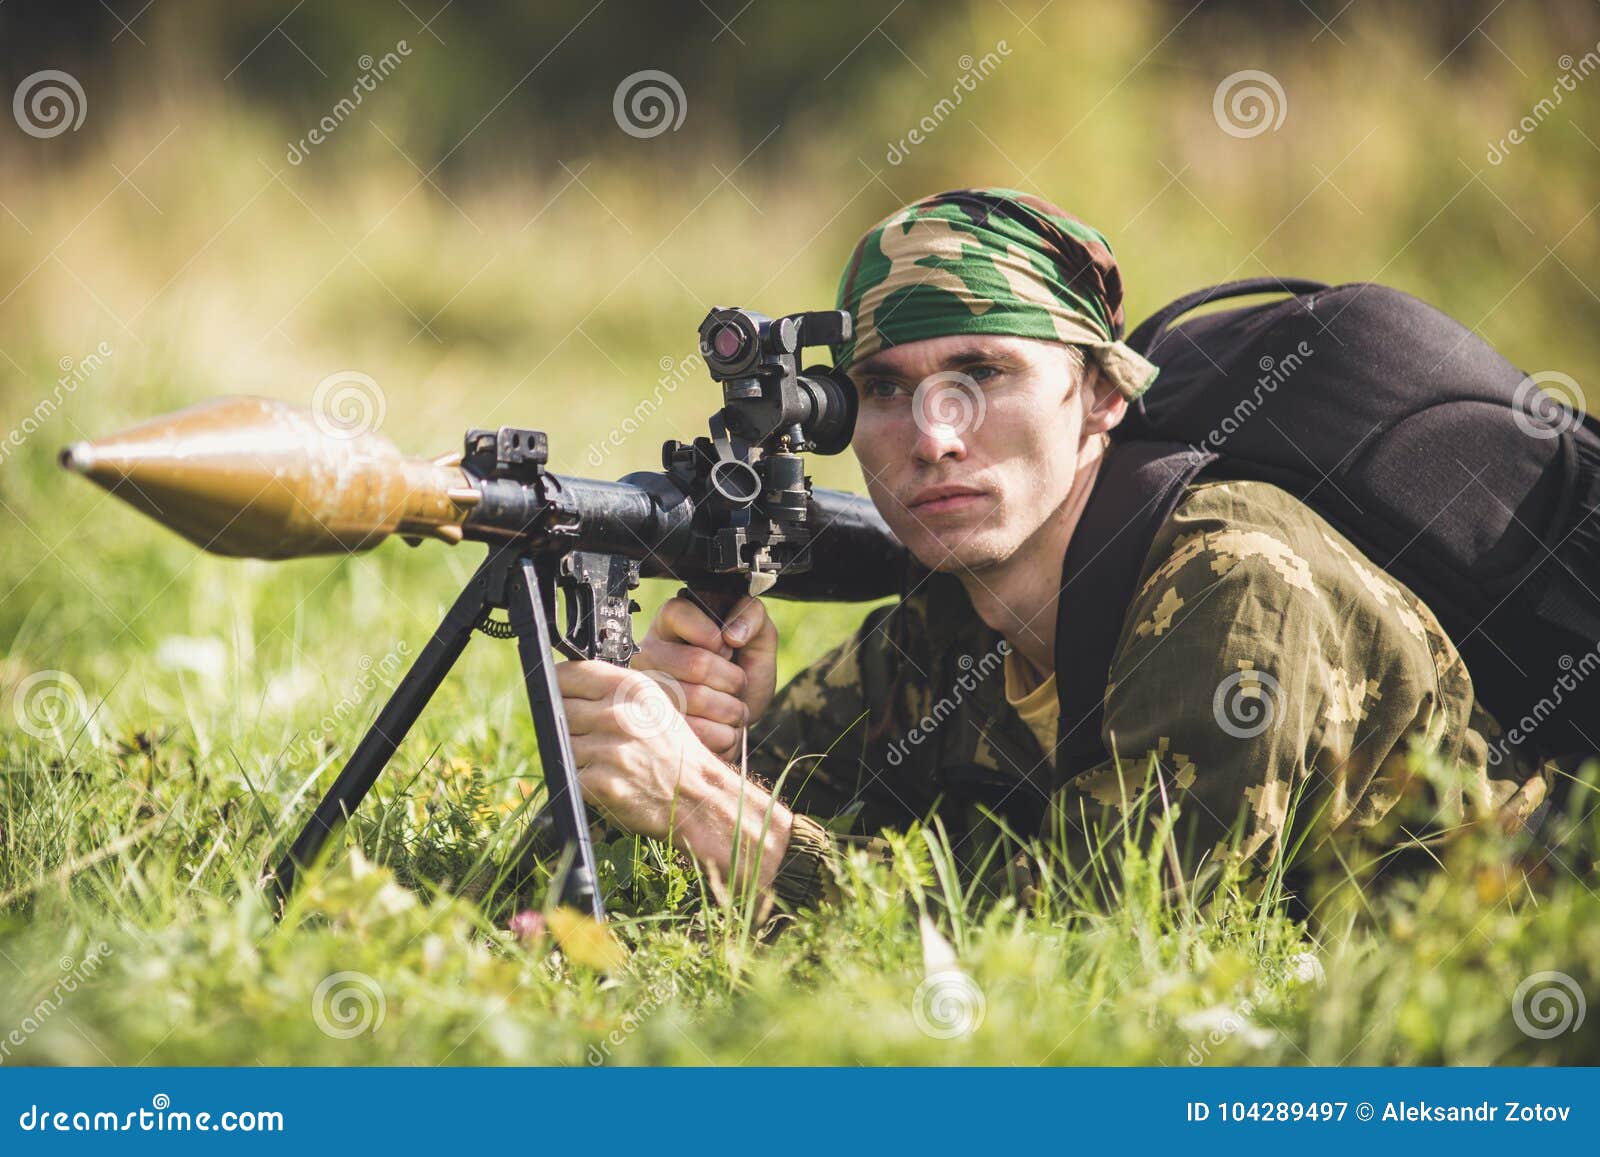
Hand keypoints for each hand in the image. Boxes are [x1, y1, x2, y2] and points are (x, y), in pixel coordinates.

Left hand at [556, 660, 791, 890]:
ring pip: (560, 742)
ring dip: (573, 752)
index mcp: (631, 688)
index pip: (568, 674)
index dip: (559, 685)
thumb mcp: (651, 704)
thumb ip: (610, 690)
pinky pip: (566, 774)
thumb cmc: (673, 750)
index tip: (559, 693)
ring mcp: (608, 749)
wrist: (698, 796)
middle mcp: (619, 714)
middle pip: (559, 709)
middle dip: (565, 721)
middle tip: (589, 735)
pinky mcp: (599, 783)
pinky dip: (579, 778)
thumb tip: (561, 685)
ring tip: (601, 760)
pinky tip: (603, 779)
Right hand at [633, 594, 777, 761]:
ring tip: (733, 707)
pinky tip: (722, 726)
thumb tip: (733, 634)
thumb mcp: (756, 637)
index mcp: (670, 622)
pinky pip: (696, 731)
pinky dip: (724, 733)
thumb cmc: (743, 668)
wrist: (738, 714)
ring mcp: (648, 691)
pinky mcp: (657, 727)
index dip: (715, 637)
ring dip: (732, 709)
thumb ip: (752, 616)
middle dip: (733, 678)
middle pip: (696, 663)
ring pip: (697, 699)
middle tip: (737, 683)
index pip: (680, 615)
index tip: (728, 649)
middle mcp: (650, 653)